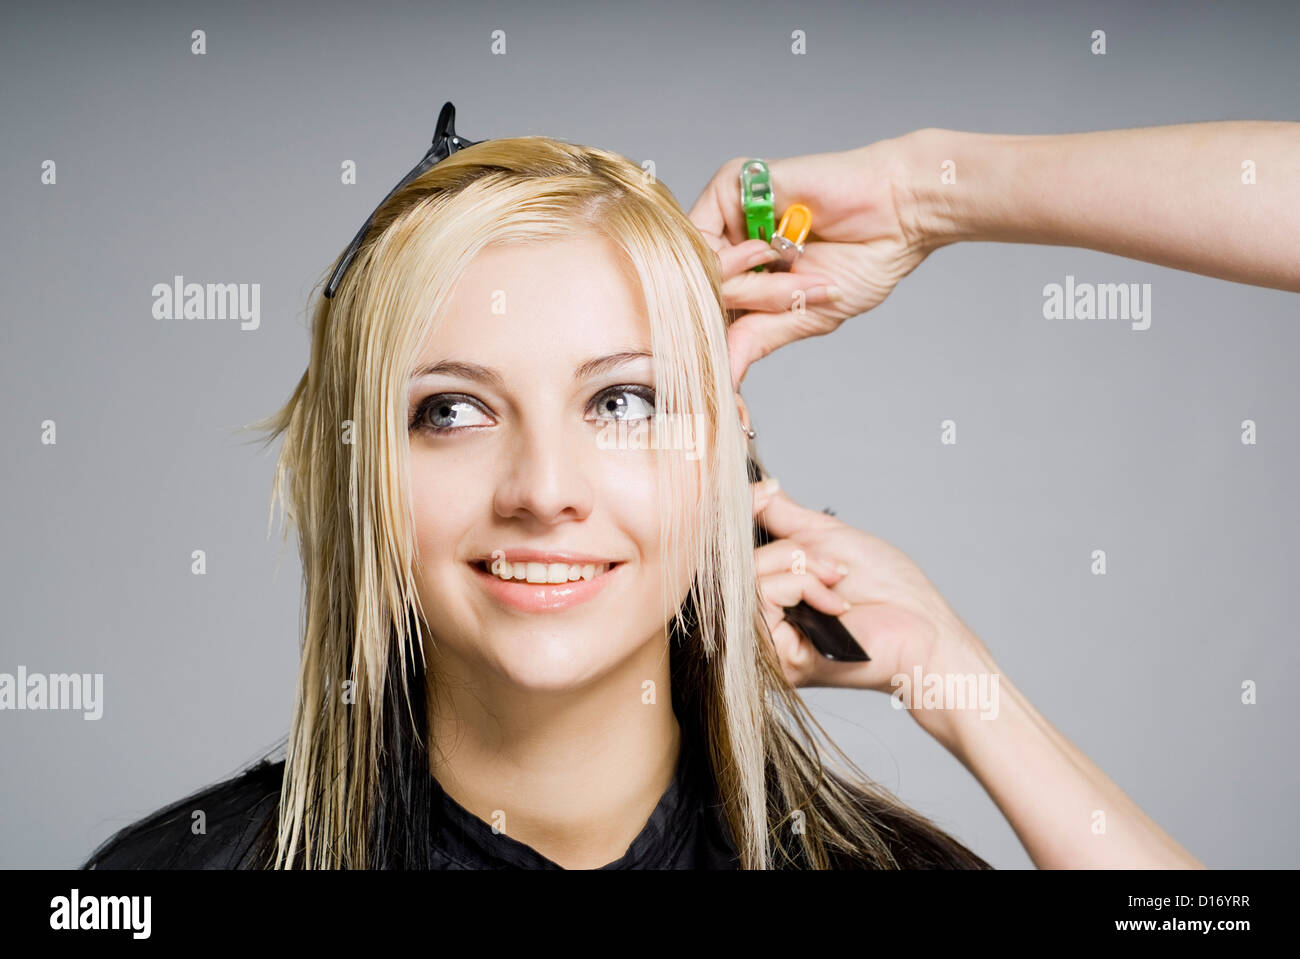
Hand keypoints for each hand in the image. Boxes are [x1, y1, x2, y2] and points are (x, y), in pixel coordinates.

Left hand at [691, 138, 930, 388]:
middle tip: (787, 300)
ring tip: (789, 274)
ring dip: (745, 285)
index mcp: (747, 275)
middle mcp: (731, 243)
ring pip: (697, 268)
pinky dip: (732, 257)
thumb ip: (754, 340)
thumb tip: (720, 380)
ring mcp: (727, 216)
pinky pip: (701, 235)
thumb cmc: (862, 261)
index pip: (704, 310)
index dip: (715, 336)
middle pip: (697, 291)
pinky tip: (768, 251)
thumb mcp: (802, 316)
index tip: (729, 357)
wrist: (897, 213)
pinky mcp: (731, 186)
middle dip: (740, 309)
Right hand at [752, 478, 996, 744]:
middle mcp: (762, 616)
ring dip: (801, 566)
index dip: (743, 515)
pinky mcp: (775, 652)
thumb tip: (759, 488)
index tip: (761, 493)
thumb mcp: (827, 539)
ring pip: (749, 576)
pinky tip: (834, 605)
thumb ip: (786, 516)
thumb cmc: (888, 591)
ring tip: (836, 581)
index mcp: (771, 589)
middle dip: (791, 550)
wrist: (921, 629)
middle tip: (833, 565)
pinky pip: (763, 595)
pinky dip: (802, 587)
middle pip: (740, 560)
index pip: (734, 549)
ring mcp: (765, 638)